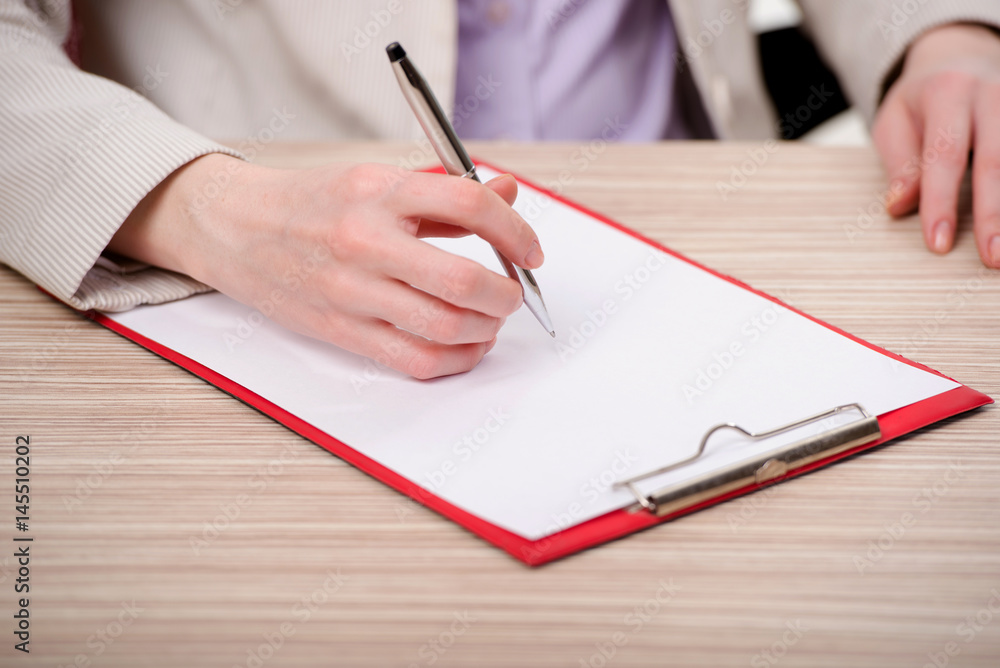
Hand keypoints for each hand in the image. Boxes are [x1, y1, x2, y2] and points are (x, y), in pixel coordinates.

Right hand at [108, 154, 543, 378]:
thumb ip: (444, 192)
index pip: (470, 205)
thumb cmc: (310, 203)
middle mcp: (365, 240)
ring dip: (485, 330)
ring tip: (489, 319)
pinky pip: (414, 360)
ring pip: (444, 327)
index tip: (529, 250)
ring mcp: (351, 291)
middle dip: (505, 294)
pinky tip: (465, 346)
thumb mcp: (375, 179)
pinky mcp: (341, 330)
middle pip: (462, 280)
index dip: (515, 231)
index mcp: (379, 191)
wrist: (234, 228)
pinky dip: (455, 359)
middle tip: (512, 293)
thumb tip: (507, 192)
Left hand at [872, 22, 999, 266]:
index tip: (939, 244)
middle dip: (994, 214)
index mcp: (946, 91)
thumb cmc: (920, 99)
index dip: (941, 202)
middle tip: (992, 258)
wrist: (959, 56)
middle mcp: (992, 93)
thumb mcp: (895, 122)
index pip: (944, 155)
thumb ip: (900, 163)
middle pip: (996, 161)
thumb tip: (899, 206)